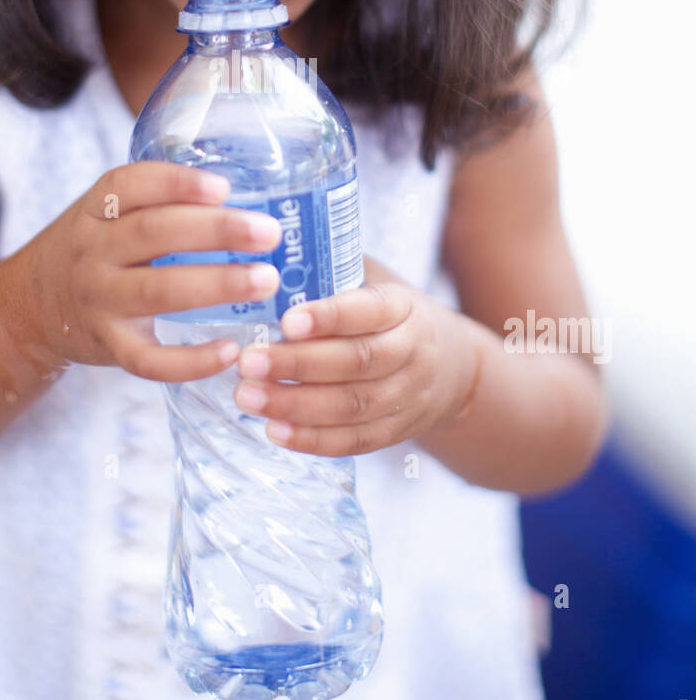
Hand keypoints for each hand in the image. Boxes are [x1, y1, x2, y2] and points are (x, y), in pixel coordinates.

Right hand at [26, 161, 282, 380]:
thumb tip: (245, 195)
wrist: (30, 307)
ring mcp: (98, 301)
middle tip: (269, 233)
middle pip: (153, 234)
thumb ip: (157, 202)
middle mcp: (93, 251)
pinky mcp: (109, 347)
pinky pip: (148, 360)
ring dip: (217, 285)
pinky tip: (229, 351)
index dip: (177, 183)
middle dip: (216, 231)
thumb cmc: (92, 250)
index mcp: (95, 210)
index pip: (129, 186)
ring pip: (157, 291)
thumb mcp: (105, 215)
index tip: (223, 187)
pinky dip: (190, 361)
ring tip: (266, 281)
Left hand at [233, 251, 474, 455]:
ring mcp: (406, 396)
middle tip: (247, 361)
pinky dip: (312, 440)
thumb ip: (334, 271)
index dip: (330, 317)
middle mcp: (411, 352)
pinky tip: (273, 430)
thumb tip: (266, 258)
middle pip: (357, 362)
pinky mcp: (395, 431)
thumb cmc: (392, 315)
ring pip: (352, 405)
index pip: (369, 311)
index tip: (287, 320)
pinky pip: (354, 441)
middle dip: (297, 364)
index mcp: (403, 307)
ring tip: (247, 396)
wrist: (453, 367)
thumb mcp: (377, 282)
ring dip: (295, 404)